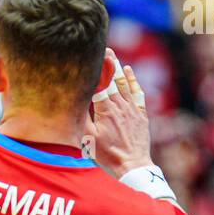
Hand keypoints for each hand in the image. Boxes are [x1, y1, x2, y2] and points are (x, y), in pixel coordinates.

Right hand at [91, 49, 151, 176]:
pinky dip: (133, 81)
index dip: (98, 68)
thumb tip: (73, 102)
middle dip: (108, 63)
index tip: (94, 53)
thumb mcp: (88, 138)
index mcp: (106, 111)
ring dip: (118, 68)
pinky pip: (137, 93)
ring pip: (124, 84)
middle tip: (103, 48)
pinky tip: (129, 71)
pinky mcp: (140, 115)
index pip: (101, 83)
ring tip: (112, 55)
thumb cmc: (107, 155)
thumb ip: (81, 118)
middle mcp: (120, 106)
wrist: (133, 165)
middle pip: (113, 80)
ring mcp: (132, 110)